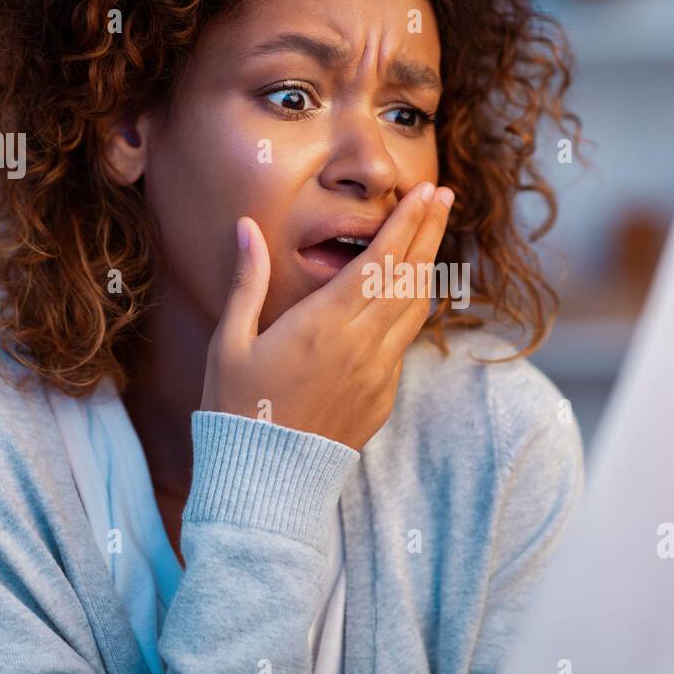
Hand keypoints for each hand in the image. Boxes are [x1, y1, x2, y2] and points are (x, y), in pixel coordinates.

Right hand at [201, 181, 454, 450]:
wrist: (264, 481)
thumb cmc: (237, 408)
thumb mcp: (231, 341)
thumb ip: (247, 281)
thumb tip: (245, 228)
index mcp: (323, 325)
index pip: (379, 262)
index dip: (406, 224)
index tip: (424, 193)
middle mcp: (360, 345)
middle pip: (409, 277)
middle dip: (428, 231)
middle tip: (443, 195)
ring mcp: (378, 373)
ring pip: (415, 309)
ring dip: (427, 266)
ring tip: (435, 232)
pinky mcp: (383, 396)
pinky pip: (404, 342)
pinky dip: (413, 308)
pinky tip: (412, 291)